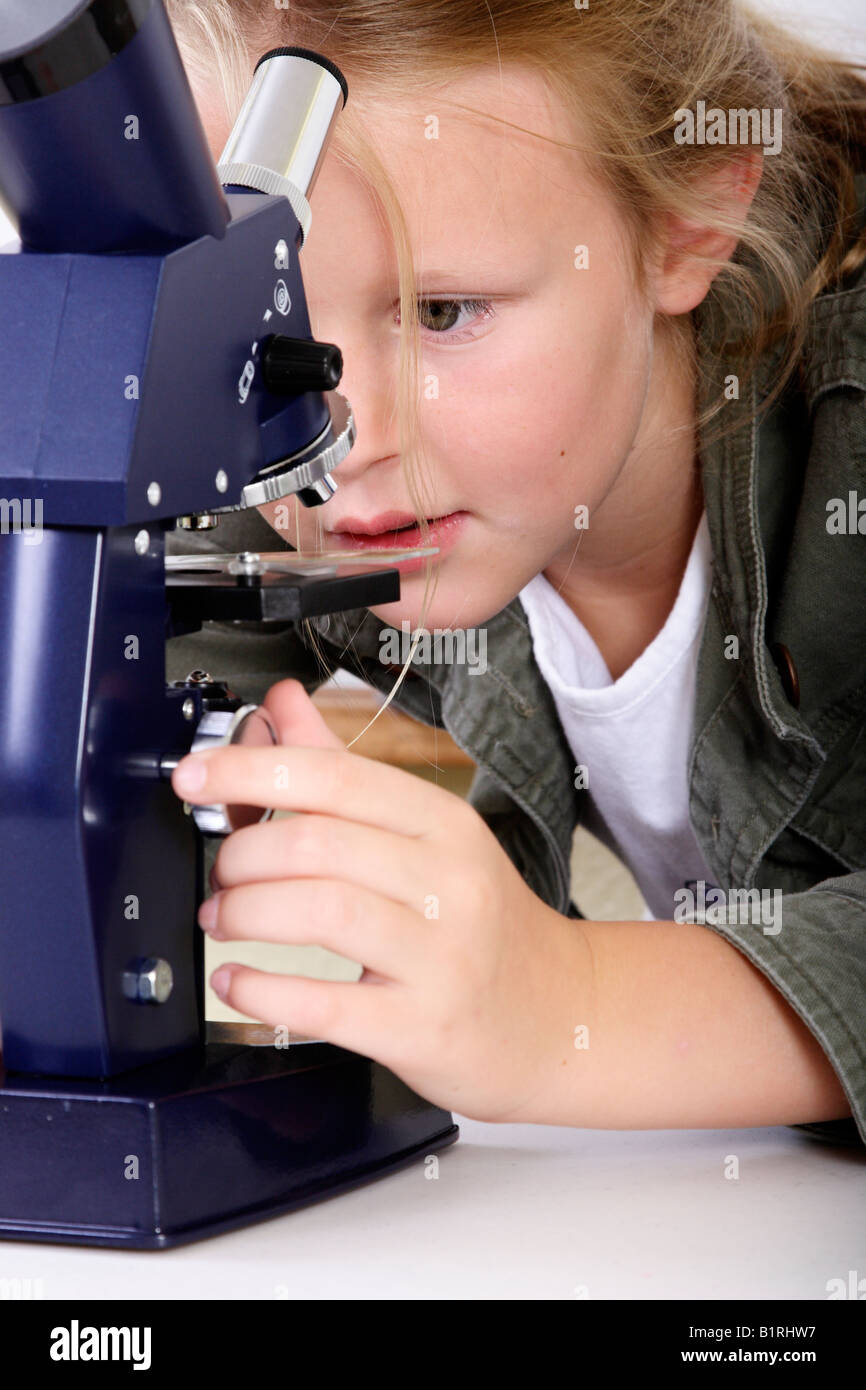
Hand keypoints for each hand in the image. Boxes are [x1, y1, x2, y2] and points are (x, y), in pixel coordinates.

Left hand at [171, 679, 583, 1122]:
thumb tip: (279, 706)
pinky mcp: (422, 1026)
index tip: (193, 775)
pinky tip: (236, 982)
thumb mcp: (426, 837)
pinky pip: (325, 1004)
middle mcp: (449, 883)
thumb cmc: (483, 924)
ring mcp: (440, 957)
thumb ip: (341, 770)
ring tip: (223, 919)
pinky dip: (261, 990)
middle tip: (221, 873)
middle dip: (241, 855)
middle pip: (317, 842)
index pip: (335, 776)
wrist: (559, 1016)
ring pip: (319, 911)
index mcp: (444, 824)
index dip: (251, 768)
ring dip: (244, 912)